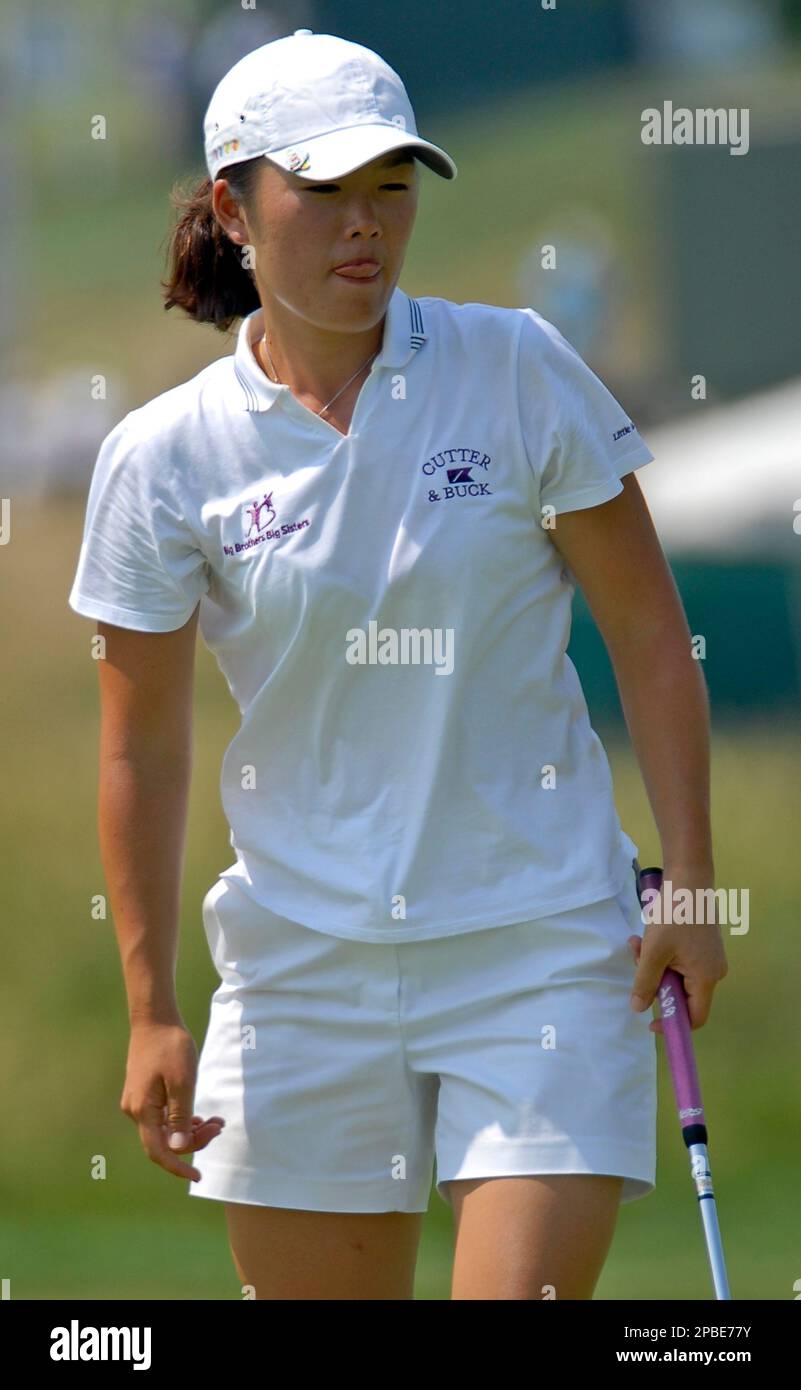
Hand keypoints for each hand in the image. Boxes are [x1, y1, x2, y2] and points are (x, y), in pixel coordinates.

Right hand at [120, 1020, 225, 1181]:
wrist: (154, 1019)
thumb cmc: (171, 1046)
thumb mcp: (183, 1081)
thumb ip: (180, 1117)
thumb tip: (178, 1148)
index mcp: (143, 1111)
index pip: (159, 1152)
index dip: (179, 1167)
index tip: (199, 1176)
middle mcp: (135, 1111)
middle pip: (164, 1142)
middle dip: (193, 1141)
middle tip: (219, 1126)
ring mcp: (138, 1102)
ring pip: (165, 1130)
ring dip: (190, 1130)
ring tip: (216, 1121)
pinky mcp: (144, 1094)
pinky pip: (162, 1117)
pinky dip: (182, 1119)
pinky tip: (200, 1117)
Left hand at [626, 874, 728, 1031]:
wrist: (689, 877)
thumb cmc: (674, 915)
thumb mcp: (654, 951)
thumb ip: (645, 982)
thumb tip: (638, 1009)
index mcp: (707, 978)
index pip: (695, 1017)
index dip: (673, 1024)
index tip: (649, 1021)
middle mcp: (713, 972)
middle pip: (681, 994)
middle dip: (654, 982)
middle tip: (638, 959)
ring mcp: (708, 958)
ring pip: (675, 975)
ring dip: (653, 964)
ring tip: (638, 942)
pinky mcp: (701, 946)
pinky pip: (678, 961)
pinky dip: (660, 953)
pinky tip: (646, 935)